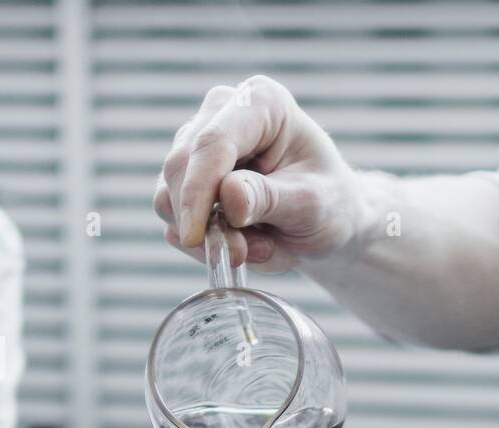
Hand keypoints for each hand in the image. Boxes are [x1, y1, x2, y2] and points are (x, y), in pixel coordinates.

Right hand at [155, 75, 362, 271]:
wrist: (328, 219)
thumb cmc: (330, 202)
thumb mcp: (313, 205)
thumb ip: (271, 198)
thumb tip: (227, 196)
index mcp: (261, 102)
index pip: (213, 142)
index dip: (198, 191)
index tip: (195, 236)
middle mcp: (222, 112)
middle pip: (181, 166)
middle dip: (203, 222)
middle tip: (246, 255)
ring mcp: (198, 143)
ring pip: (169, 196)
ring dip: (207, 237)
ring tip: (259, 248)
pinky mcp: (188, 177)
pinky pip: (173, 217)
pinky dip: (203, 243)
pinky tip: (244, 244)